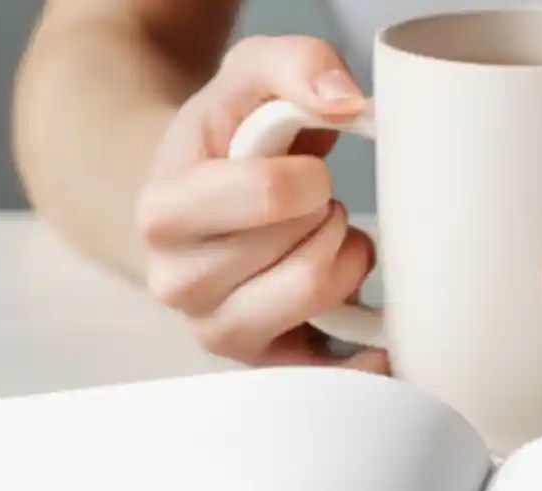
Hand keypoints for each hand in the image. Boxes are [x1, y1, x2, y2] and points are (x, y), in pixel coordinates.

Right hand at [136, 36, 387, 371]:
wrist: (202, 198)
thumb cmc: (230, 139)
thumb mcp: (249, 78)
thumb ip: (295, 66)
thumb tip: (350, 102)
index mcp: (163, 213)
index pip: (267, 196)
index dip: (311, 177)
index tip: (305, 171)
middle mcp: (177, 284)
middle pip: (303, 252)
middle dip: (330, 217)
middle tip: (314, 208)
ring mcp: (219, 332)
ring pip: (320, 298)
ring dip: (348, 260)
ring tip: (326, 240)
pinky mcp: (265, 365)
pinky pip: (332, 374)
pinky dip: (367, 353)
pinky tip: (378, 326)